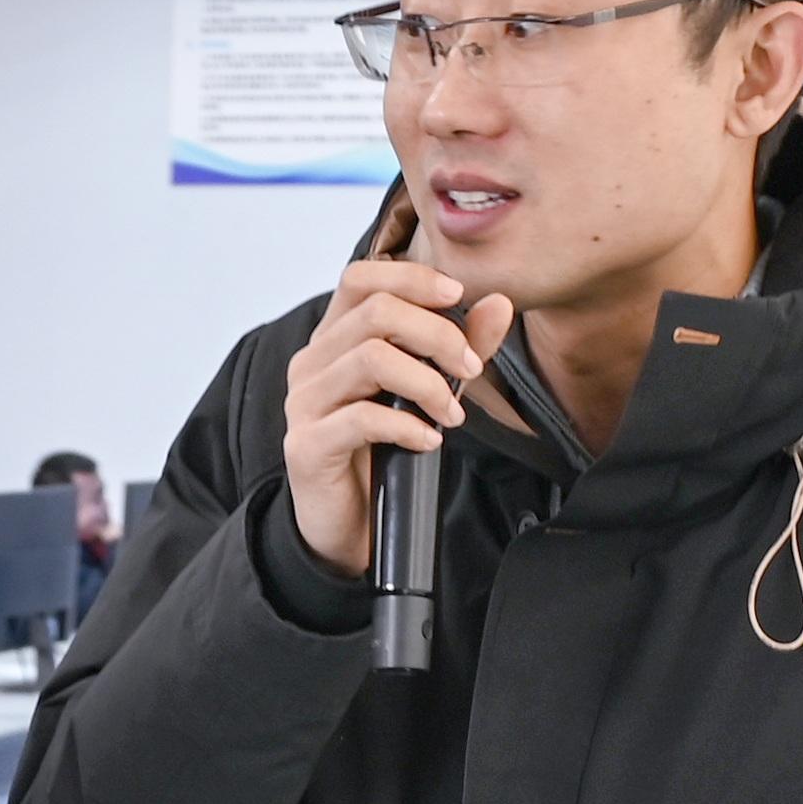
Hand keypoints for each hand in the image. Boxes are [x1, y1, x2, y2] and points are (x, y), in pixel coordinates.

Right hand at [281, 257, 512, 584]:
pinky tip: (429, 440)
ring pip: (371, 359)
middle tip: (471, 370)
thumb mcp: (427, 391)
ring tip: (453, 413)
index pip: (361, 277)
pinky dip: (407, 425)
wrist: (350, 525)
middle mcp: (312, 362)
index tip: (459, 296)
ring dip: (428, 382)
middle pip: (376, 313)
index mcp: (334, 338)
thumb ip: (458, 347)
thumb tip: (499, 304)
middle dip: (437, 335)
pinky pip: (362, 418)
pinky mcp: (306, 444)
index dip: (412, 277)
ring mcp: (303, 402)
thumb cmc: (383, 452)